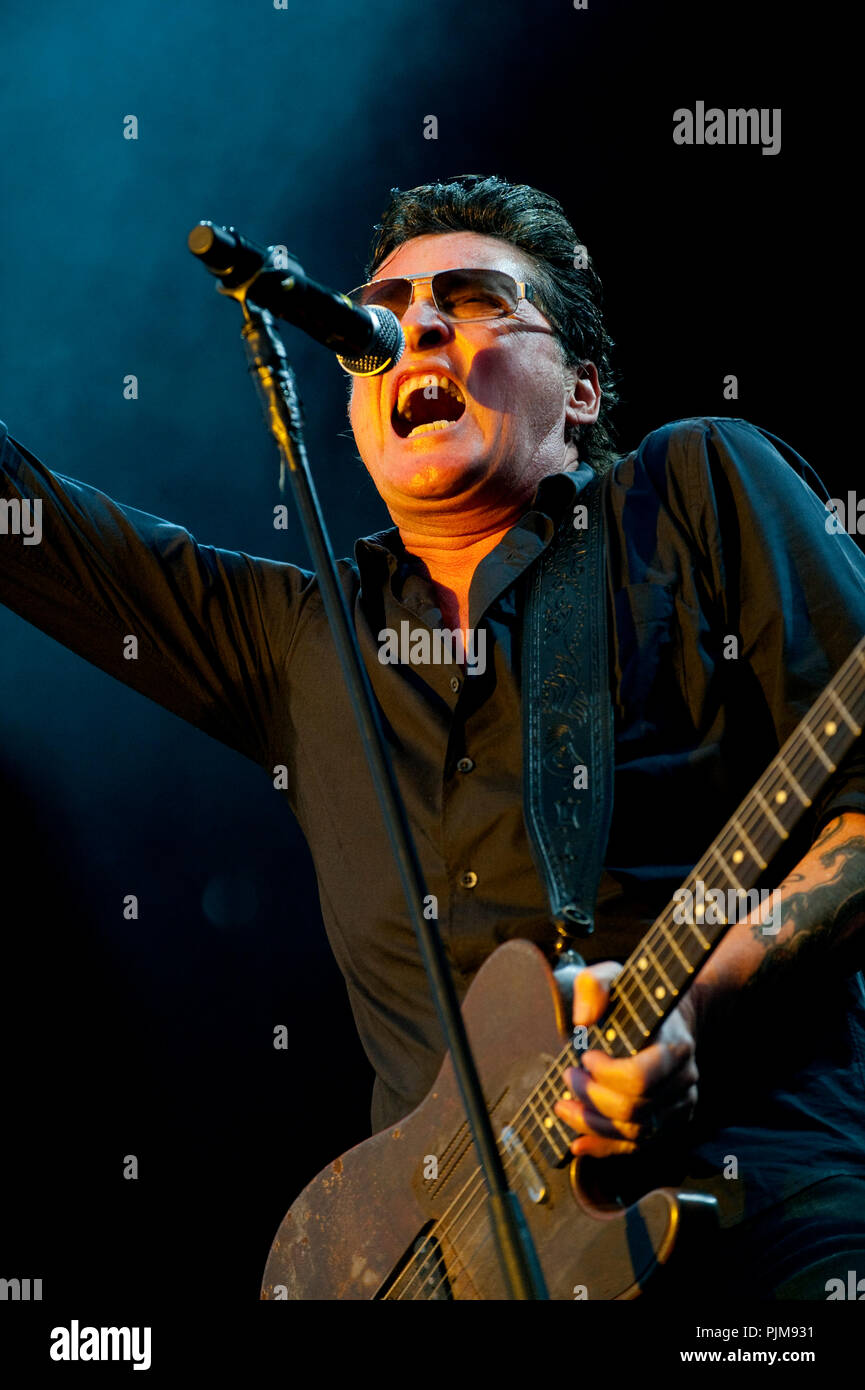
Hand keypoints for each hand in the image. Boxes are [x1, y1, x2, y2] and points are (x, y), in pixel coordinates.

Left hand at [553, 961, 699, 1157]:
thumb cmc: (637, 999)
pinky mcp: (667, 1124)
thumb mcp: (613, 976)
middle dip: (592, 1098)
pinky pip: (636, 1146)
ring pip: (634, 1134)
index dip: (606, 1074)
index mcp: (675, 1047)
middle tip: (568, 1077)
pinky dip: (605, 1147)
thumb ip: (594, 986)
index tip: (586, 1055)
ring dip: (592, 1125)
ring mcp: (678, 1107)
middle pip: (633, 1110)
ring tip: (563, 1106)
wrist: (669, 1018)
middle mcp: (683, 1083)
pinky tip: (579, 1143)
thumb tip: (582, 1020)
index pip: (640, 1078)